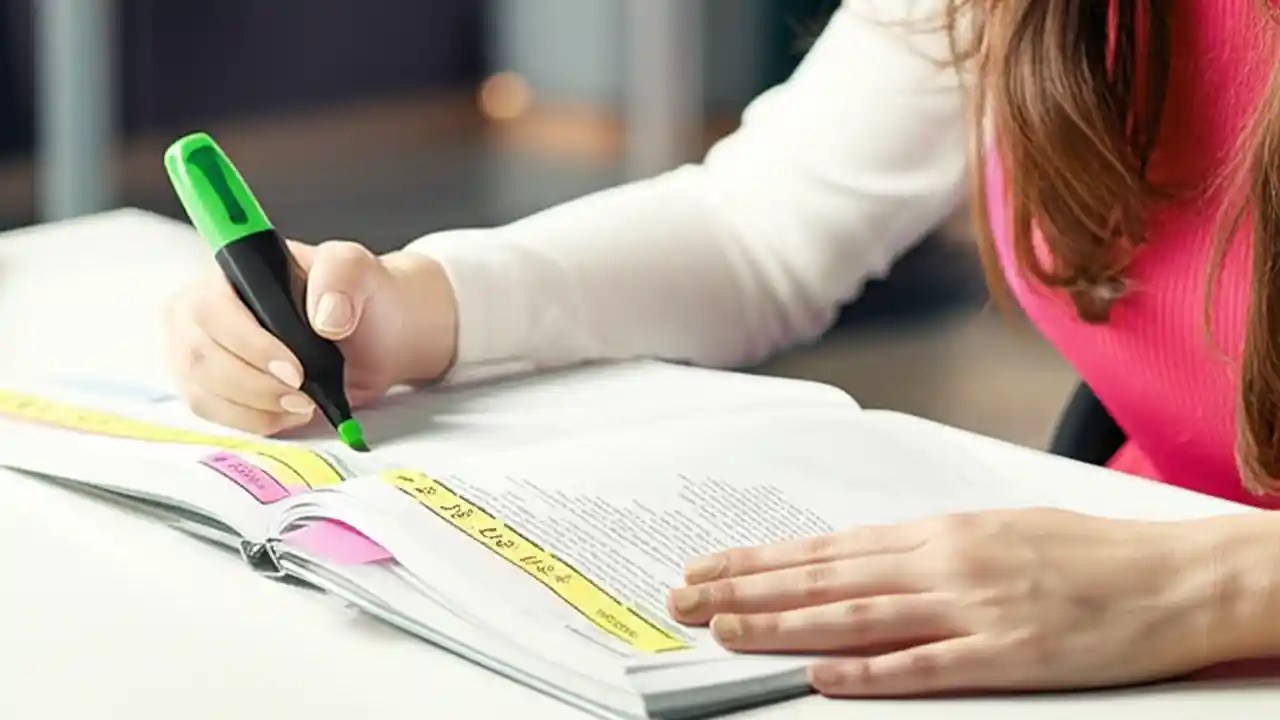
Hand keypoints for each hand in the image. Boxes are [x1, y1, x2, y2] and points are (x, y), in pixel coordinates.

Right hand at [164, 239, 456, 434]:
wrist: (375, 334)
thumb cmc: (358, 296)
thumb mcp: (359, 268)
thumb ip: (341, 274)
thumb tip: (323, 317)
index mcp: (232, 269)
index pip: (210, 308)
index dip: (248, 345)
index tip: (295, 370)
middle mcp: (203, 307)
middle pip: (198, 356)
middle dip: (254, 386)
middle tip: (304, 396)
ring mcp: (199, 347)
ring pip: (200, 390)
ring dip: (254, 408)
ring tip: (302, 404)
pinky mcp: (208, 383)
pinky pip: (210, 411)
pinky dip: (251, 420)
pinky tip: (287, 413)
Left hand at [668, 508, 1231, 697]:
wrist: (1177, 575)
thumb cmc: (1088, 555)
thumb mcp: (995, 533)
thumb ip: (926, 550)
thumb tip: (861, 565)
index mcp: (941, 532)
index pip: (828, 548)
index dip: (761, 560)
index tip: (710, 566)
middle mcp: (945, 563)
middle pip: (825, 579)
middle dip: (746, 589)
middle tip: (685, 598)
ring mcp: (976, 608)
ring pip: (857, 618)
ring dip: (782, 625)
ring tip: (724, 630)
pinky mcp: (1011, 655)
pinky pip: (927, 667)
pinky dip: (869, 674)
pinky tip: (822, 677)